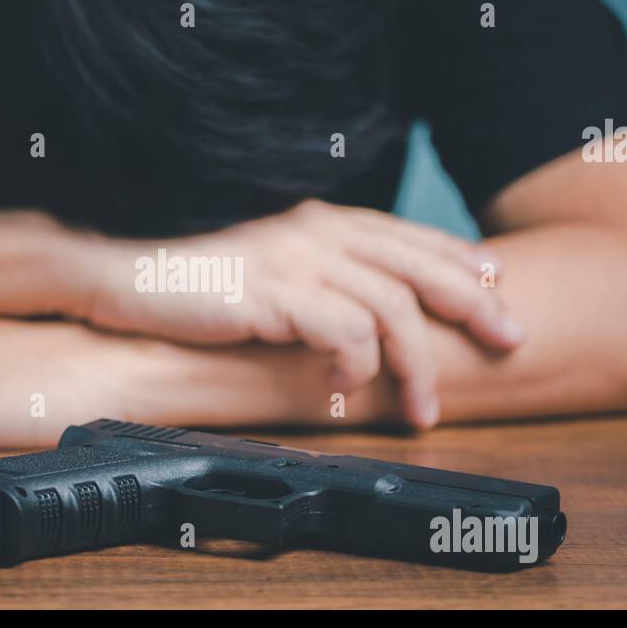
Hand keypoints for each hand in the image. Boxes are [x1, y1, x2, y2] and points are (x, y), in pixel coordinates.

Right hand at [78, 199, 523, 427]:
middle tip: (509, 339)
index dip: (457, 258)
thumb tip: (351, 304)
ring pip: (389, 307)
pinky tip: (345, 391)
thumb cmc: (187, 273)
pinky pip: (340, 332)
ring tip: (422, 409)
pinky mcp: (269, 294)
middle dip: (472, 304)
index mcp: (315, 218)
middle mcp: (314, 231)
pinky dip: (355, 367)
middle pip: (417, 264)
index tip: (495, 282)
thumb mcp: (261, 261)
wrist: (116, 268)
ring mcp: (293, 260)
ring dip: (415, 364)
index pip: (405, 235)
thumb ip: (309, 269)